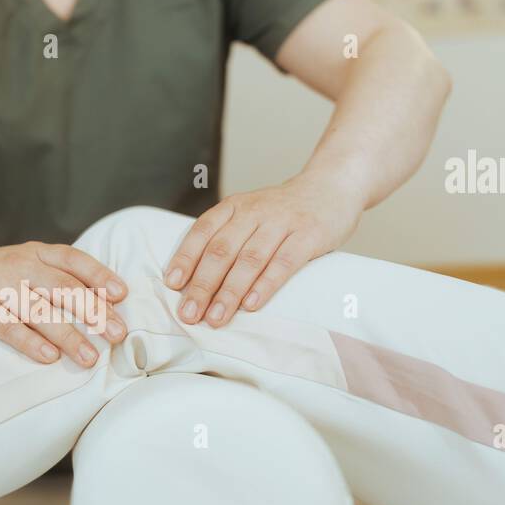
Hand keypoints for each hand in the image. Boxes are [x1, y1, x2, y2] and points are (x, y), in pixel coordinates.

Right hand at [0, 242, 128, 364]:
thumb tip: (105, 303)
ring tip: (90, 357)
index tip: (121, 295)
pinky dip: (29, 343)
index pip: (73, 260)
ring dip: (68, 335)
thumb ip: (58, 277)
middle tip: (118, 333)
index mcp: (36, 253)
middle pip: (63, 287)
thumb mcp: (26, 263)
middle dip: (94, 311)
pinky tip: (49, 357)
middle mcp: (19, 265)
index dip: (99, 275)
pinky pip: (7, 327)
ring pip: (39, 311)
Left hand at [164, 179, 363, 326]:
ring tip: (215, 318)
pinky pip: (284, 262)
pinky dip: (266, 285)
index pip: (202, 232)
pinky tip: (252, 305)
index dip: (186, 259)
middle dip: (202, 285)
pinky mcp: (308, 235)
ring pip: (249, 259)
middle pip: (221, 250)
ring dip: (229, 292)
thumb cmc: (283, 211)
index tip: (172, 285)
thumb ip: (226, 239)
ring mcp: (282, 222)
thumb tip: (193, 282)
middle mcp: (254, 212)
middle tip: (189, 313)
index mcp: (233, 207)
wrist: (332, 186)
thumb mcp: (249, 214)